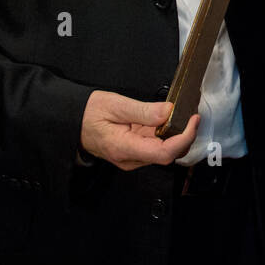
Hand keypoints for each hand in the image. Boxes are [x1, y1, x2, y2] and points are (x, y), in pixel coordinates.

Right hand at [79, 90, 198, 170]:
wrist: (72, 122)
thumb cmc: (88, 113)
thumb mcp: (115, 104)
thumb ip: (143, 110)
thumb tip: (169, 111)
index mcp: (124, 148)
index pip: (164, 153)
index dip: (184, 138)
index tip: (193, 120)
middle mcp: (130, 159)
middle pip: (168, 154)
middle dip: (184, 135)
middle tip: (191, 114)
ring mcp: (132, 159)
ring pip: (164, 152)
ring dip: (176, 135)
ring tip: (182, 115)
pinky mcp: (133, 154)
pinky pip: (155, 147)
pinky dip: (166, 135)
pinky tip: (168, 121)